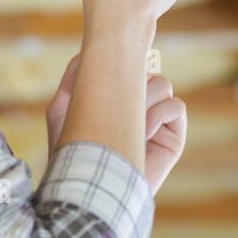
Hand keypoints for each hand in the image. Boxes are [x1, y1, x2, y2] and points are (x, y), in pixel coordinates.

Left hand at [45, 54, 187, 195]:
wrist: (91, 187)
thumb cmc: (72, 150)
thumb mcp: (61, 107)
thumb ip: (73, 76)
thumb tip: (88, 49)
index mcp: (117, 96)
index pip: (131, 65)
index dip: (126, 62)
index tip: (115, 65)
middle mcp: (140, 104)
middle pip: (148, 70)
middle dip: (132, 82)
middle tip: (118, 99)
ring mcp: (158, 120)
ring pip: (162, 84)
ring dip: (143, 102)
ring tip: (126, 127)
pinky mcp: (174, 137)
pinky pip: (176, 106)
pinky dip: (159, 115)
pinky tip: (142, 134)